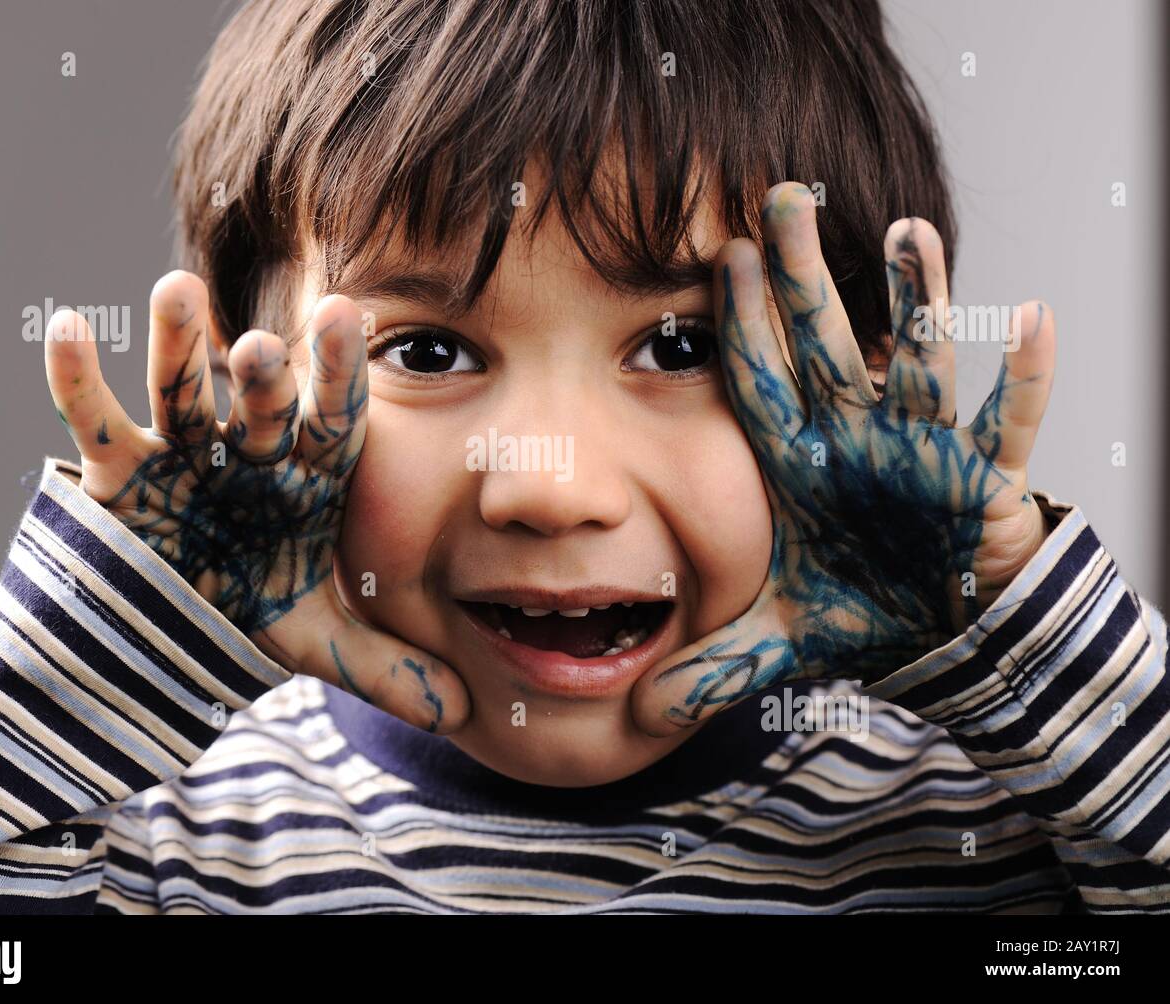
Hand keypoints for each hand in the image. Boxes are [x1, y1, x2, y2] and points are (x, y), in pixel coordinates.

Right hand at [44, 271, 469, 732]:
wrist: (172, 627)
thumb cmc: (250, 606)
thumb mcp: (311, 639)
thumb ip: (381, 667)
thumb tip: (460, 712)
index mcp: (302, 480)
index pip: (331, 424)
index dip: (340, 377)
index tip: (353, 317)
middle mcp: (245, 456)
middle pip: (258, 407)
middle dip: (261, 379)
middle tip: (266, 344)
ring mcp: (180, 458)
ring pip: (179, 396)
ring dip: (174, 349)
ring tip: (174, 290)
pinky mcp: (116, 476)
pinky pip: (94, 423)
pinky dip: (76, 381)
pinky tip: (66, 327)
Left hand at [632, 182, 1055, 735]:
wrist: (941, 634)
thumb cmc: (861, 609)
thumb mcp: (782, 639)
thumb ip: (716, 665)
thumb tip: (642, 715)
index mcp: (802, 467)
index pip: (762, 387)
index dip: (741, 329)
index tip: (721, 261)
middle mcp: (858, 444)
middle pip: (828, 349)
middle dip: (807, 281)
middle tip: (782, 198)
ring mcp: (923, 455)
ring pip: (920, 367)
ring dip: (916, 305)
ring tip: (907, 235)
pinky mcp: (985, 483)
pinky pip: (1007, 427)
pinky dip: (1025, 381)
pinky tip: (1033, 320)